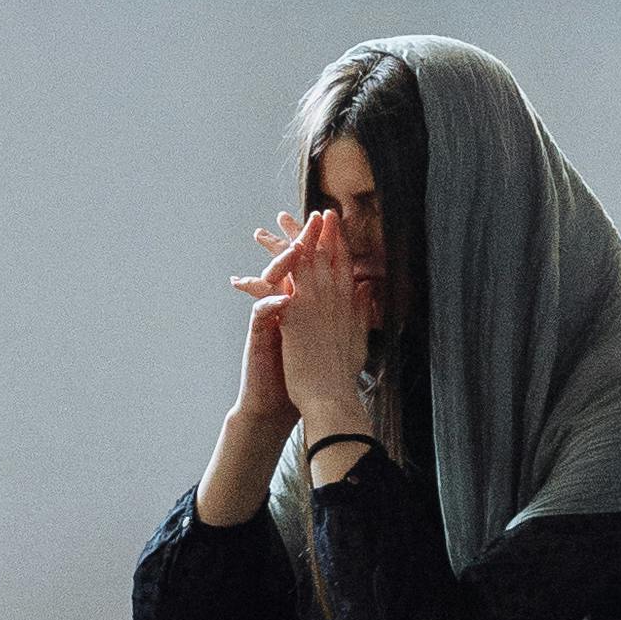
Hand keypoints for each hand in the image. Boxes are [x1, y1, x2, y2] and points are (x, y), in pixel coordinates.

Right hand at [194, 213, 319, 525]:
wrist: (278, 403)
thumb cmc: (302, 373)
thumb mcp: (327, 339)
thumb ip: (343, 312)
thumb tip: (362, 289)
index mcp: (302, 303)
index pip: (312, 266)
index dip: (323, 243)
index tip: (334, 220)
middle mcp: (283, 304)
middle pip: (289, 265)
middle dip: (299, 240)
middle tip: (311, 217)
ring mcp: (268, 319)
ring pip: (271, 283)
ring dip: (281, 265)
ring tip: (293, 249)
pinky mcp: (258, 336)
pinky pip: (261, 315)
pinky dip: (270, 305)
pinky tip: (281, 298)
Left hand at [275, 211, 375, 442]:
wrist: (332, 397)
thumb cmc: (344, 373)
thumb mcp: (360, 336)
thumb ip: (364, 310)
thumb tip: (369, 289)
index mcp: (347, 301)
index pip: (340, 259)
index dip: (333, 236)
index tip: (327, 217)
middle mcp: (330, 296)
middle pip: (315, 254)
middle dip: (303, 231)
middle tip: (288, 215)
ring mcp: (311, 304)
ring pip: (291, 264)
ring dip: (273, 247)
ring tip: (260, 232)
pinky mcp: (292, 316)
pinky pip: (270, 290)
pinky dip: (254, 282)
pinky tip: (238, 278)